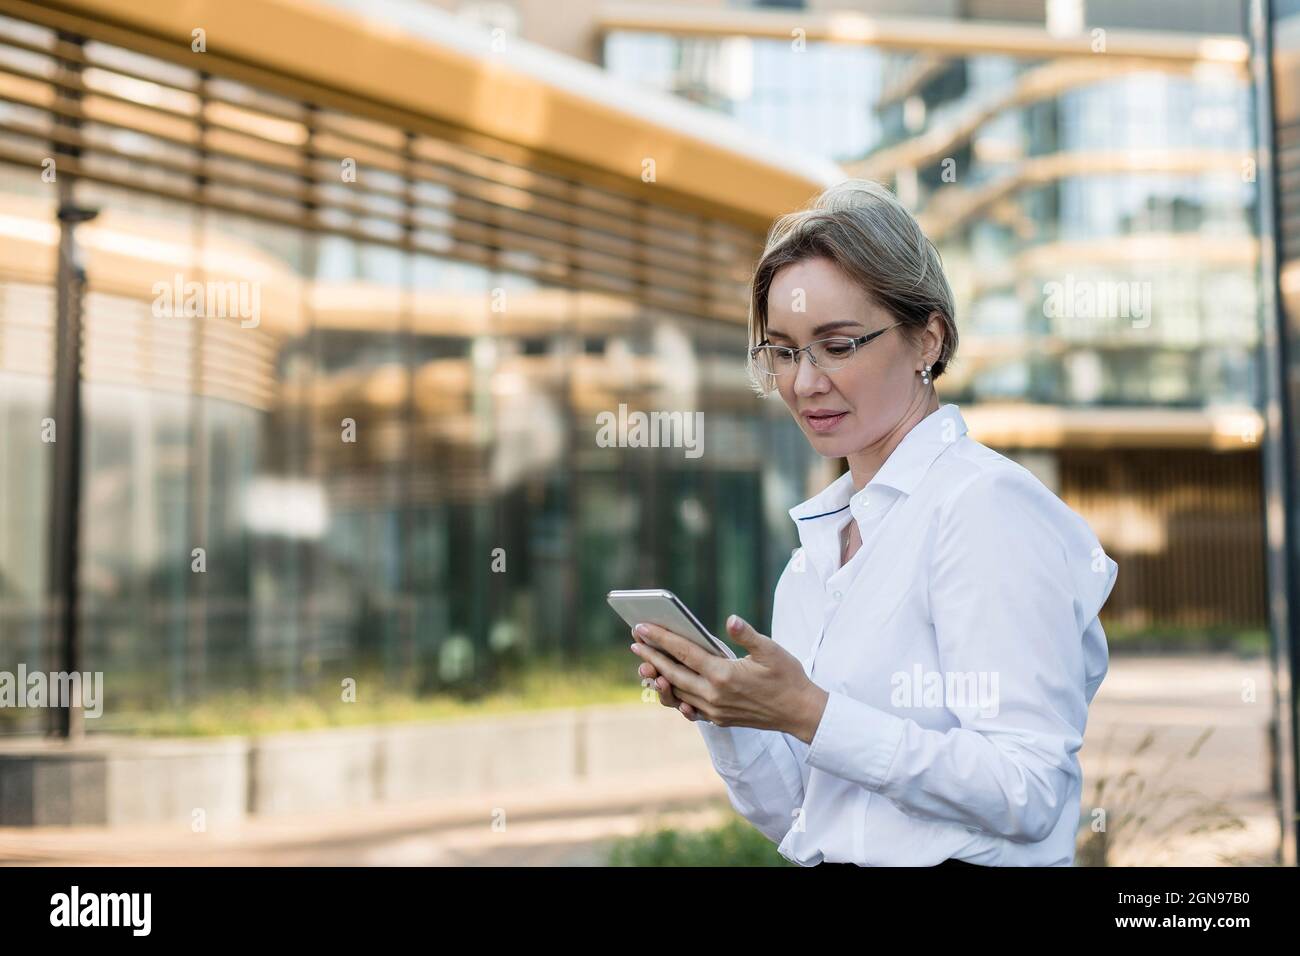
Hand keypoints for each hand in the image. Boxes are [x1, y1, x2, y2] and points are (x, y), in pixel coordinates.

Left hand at [629, 616, 829, 743]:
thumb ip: (747, 635)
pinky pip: (689, 708)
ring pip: (677, 694)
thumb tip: (730, 620)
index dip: (661, 639)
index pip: (684, 653)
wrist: (800, 713)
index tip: (641, 628)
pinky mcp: (719, 719)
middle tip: (634, 642)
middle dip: (651, 657)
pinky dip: (675, 697)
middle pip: (673, 674)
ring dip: (659, 679)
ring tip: (646, 665)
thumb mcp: (771, 650)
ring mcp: (715, 710)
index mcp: (723, 675)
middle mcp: (714, 695)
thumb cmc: (787, 677)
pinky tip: (668, 686)